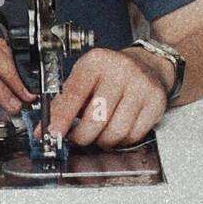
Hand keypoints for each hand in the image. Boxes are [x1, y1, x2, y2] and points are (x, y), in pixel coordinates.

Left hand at [47, 47, 169, 148]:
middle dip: (82, 136)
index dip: (61, 118)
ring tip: (99, 133)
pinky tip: (117, 129)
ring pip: (115, 132)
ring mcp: (140, 87)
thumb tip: (47, 128)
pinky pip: (133, 136)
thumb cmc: (110, 74)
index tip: (52, 134)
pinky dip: (121, 140)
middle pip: (96, 118)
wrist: (147, 64)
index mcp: (96, 62)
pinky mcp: (155, 103)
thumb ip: (64, 101)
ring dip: (102, 141)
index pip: (74, 94)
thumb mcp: (84, 77)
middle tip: (77, 138)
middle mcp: (120, 71)